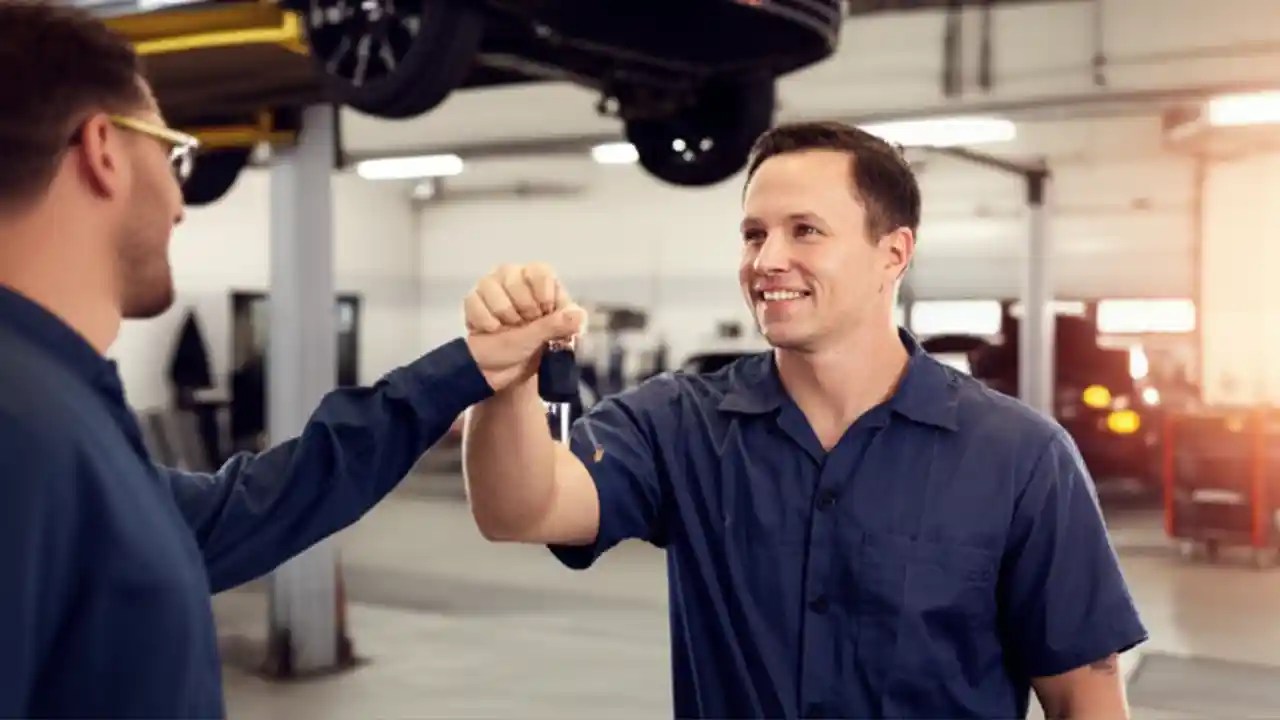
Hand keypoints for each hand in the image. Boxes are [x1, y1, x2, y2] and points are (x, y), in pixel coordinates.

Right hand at [463, 263, 584, 392]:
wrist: (497, 373)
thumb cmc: (527, 353)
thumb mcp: (543, 342)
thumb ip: (557, 326)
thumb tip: (578, 316)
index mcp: (541, 286)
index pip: (540, 270)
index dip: (541, 290)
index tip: (544, 311)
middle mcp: (516, 280)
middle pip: (513, 274)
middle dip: (520, 305)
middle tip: (524, 323)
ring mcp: (493, 288)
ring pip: (489, 283)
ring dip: (501, 312)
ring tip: (507, 328)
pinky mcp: (474, 300)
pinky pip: (473, 299)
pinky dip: (484, 320)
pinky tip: (491, 330)